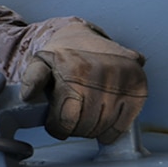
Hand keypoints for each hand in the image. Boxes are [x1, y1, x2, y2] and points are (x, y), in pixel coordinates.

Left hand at [20, 24, 146, 143]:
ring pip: (105, 126)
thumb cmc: (61, 53)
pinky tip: (102, 126)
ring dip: (92, 131)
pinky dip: (112, 131)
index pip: (67, 119)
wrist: (85, 35)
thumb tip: (28, 96)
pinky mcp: (139, 87)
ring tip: (83, 122)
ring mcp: (125, 81)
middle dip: (74, 129)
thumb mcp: (40, 61)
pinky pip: (125, 123)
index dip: (58, 128)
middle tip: (69, 124)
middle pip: (86, 125)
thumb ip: (31, 78)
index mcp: (77, 70)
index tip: (55, 126)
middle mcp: (103, 75)